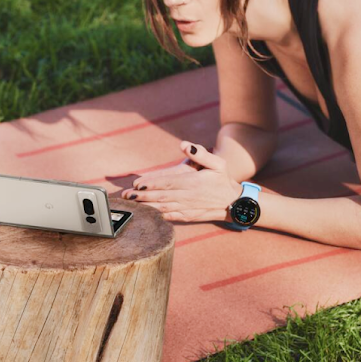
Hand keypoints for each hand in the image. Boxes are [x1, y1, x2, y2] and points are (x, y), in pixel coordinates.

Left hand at [121, 141, 242, 222]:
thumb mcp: (217, 163)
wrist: (234, 203)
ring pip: (163, 207)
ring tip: (132, 205)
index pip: (167, 182)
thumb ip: (201, 153)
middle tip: (126, 196)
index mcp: (193, 182)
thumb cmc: (223, 180)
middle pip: (161, 196)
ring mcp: (187, 208)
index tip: (136, 184)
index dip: (151, 183)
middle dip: (142, 196)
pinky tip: (147, 215)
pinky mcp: (188, 217)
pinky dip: (157, 216)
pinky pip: (170, 216)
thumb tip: (185, 145)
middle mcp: (188, 196)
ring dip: (146, 206)